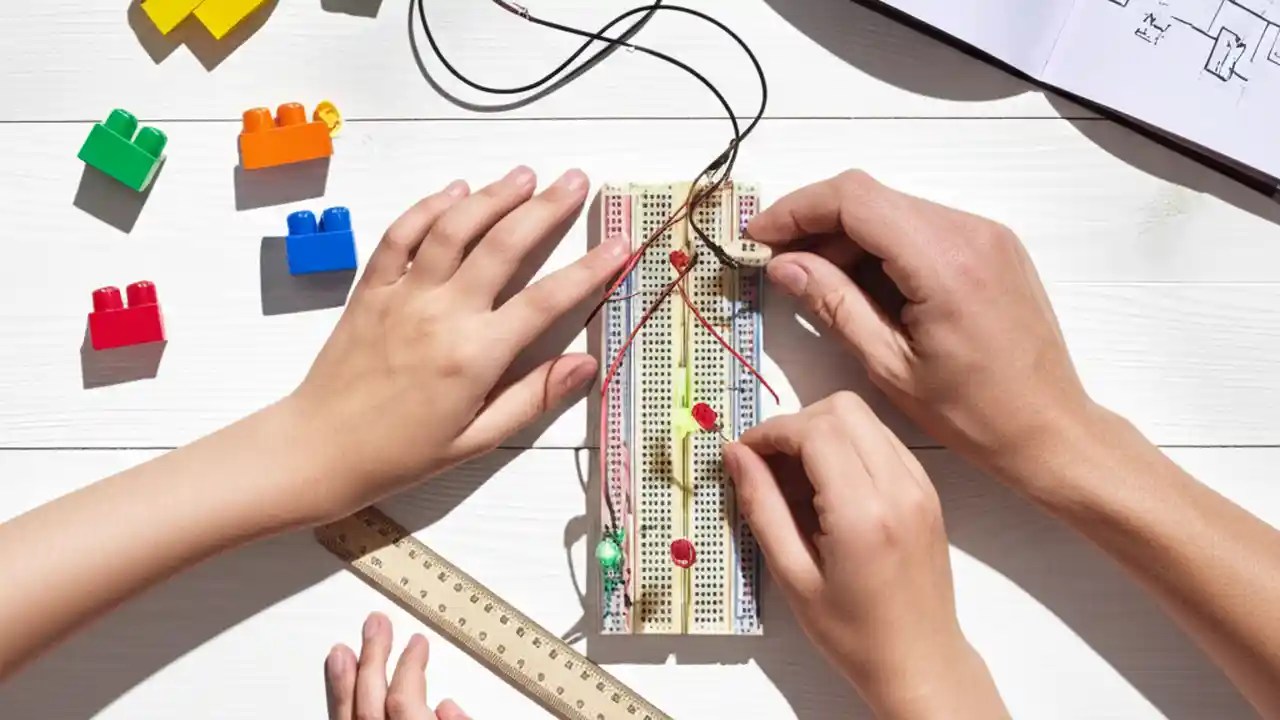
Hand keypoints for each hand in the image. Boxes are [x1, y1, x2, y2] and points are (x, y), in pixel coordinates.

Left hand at [285, 168, 627, 522]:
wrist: (320, 449)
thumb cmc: (403, 453)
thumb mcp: (478, 439)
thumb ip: (533, 397)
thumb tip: (586, 365)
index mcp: (476, 355)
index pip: (546, 300)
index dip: (589, 269)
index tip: (619, 245)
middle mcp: (443, 314)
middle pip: (504, 245)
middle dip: (546, 208)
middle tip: (575, 181)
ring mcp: (404, 295)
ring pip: (454, 228)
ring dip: (492, 195)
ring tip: (524, 175)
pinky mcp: (371, 289)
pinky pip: (401, 235)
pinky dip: (429, 207)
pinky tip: (455, 191)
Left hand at [326, 612, 468, 719]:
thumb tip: (448, 707)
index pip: (403, 701)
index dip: (409, 666)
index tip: (418, 643)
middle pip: (370, 703)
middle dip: (373, 658)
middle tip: (377, 624)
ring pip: (346, 717)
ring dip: (342, 680)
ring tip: (340, 650)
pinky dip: (337, 700)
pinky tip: (338, 684)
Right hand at [723, 393, 1006, 718]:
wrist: (920, 661)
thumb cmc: (852, 632)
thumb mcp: (793, 576)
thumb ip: (762, 508)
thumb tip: (735, 454)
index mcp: (864, 513)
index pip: (815, 431)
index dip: (771, 432)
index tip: (744, 454)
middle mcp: (899, 487)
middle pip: (842, 409)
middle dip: (796, 425)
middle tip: (770, 465)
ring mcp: (920, 485)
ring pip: (864, 417)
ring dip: (822, 431)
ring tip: (797, 478)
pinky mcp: (927, 490)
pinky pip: (882, 440)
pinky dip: (848, 445)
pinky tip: (828, 486)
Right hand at [748, 171, 1094, 480]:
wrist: (1050, 428)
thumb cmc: (972, 413)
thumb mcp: (889, 364)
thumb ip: (833, 304)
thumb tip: (783, 265)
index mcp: (944, 261)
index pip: (854, 199)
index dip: (796, 209)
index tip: (758, 237)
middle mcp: (970, 231)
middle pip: (872, 198)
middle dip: (816, 224)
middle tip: (777, 264)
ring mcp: (987, 234)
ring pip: (895, 210)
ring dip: (847, 237)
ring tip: (815, 281)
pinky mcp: (993, 246)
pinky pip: (922, 227)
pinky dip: (882, 246)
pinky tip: (861, 285)